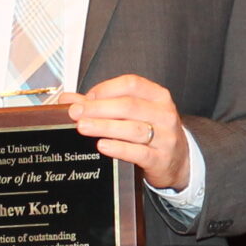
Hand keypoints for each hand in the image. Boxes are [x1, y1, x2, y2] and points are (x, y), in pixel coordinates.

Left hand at [70, 74, 189, 190]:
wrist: (178, 161)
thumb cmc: (153, 132)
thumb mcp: (134, 114)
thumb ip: (101, 104)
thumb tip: (68, 100)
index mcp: (158, 96)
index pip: (131, 84)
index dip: (106, 89)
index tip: (86, 97)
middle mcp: (164, 114)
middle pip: (129, 106)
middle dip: (98, 108)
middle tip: (76, 113)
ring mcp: (165, 137)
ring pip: (132, 129)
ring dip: (104, 127)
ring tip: (83, 127)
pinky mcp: (161, 159)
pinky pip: (139, 152)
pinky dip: (119, 148)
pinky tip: (102, 145)